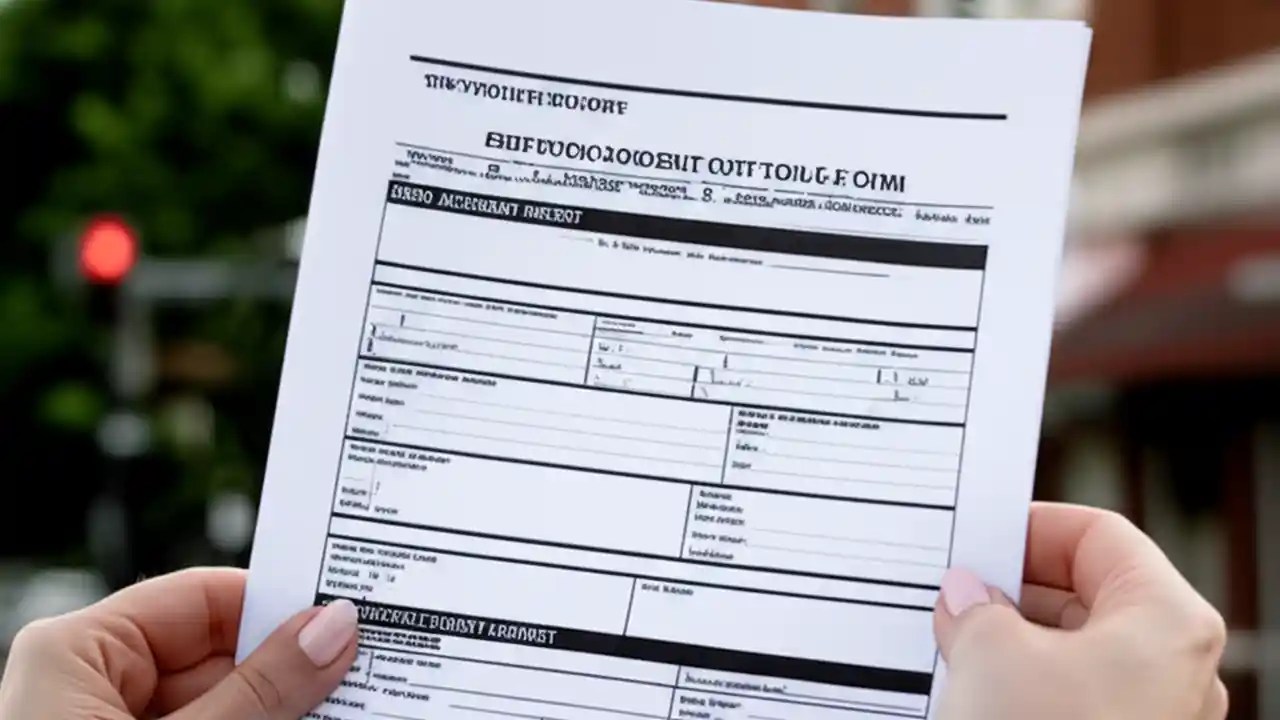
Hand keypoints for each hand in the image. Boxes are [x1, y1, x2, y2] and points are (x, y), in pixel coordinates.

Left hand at [0, 567, 357, 718]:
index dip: (280, 606)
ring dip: (287, 707)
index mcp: (77, 650)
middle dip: (292, 668)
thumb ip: (259, 690)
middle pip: (224, 654)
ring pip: (228, 701)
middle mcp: (92, 683)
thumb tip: (332, 628)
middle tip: (366, 670)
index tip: (349, 616)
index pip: (206, 596)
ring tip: (351, 702)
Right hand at [933, 503, 1226, 718]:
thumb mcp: (989, 653)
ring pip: (1079, 652)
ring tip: (955, 644)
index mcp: (1167, 621)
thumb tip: (967, 598)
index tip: (978, 539)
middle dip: (1016, 590)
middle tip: (956, 593)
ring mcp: (1152, 719)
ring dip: (1015, 641)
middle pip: (1092, 595)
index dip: (1030, 528)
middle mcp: (1176, 670)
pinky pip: (1073, 698)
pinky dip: (1027, 685)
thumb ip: (976, 608)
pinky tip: (975, 690)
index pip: (1098, 536)